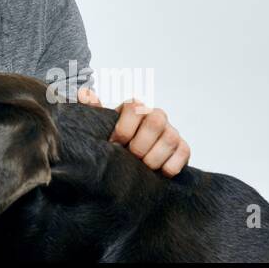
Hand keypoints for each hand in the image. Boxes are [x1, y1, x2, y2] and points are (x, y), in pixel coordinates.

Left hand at [76, 88, 190, 176]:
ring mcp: (171, 131)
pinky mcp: (182, 147)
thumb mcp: (101, 125)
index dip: (124, 128)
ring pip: (170, 138)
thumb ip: (92, 110)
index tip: (114, 144)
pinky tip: (159, 173)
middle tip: (130, 157)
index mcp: (135, 108)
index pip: (135, 107)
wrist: (131, 157)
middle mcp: (156, 116)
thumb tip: (84, 94)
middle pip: (155, 122)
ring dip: (154, 158)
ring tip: (142, 167)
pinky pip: (184, 152)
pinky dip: (171, 165)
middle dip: (141, 144)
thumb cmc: (115, 139)